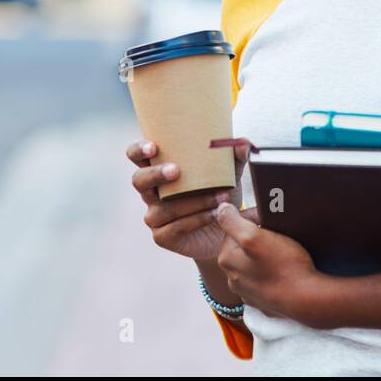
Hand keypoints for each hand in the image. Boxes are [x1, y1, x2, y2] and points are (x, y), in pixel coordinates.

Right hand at [127, 137, 257, 260]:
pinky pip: (175, 227)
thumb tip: (244, 144)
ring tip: (219, 197)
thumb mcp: (229, 173)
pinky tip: (214, 215)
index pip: (136, 155)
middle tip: (176, 171)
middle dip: (156, 174)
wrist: (226, 231)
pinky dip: (197, 219)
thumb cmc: (220, 193)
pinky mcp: (162, 236)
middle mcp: (151, 192)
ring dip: (192, 201)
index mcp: (159, 169)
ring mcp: (154, 216)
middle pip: (139, 180)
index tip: (153, 147)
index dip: (138, 150)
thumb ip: (235, 158)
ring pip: (164, 207)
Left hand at [215, 202, 322, 321]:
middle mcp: (233, 279)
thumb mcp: (254, 237)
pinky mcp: (263, 301)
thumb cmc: (283, 266)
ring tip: (282, 250)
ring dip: (263, 255)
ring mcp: (248, 292)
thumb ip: (232, 221)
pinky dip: (272, 272)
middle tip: (276, 233)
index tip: (267, 219)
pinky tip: (284, 269)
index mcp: (227, 260)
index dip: (250, 220)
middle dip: (256, 238)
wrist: (306, 298)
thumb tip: (221, 209)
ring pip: (253, 264)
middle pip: (241, 248)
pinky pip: (264, 280)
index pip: (232, 229)